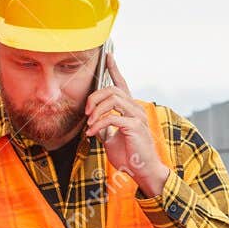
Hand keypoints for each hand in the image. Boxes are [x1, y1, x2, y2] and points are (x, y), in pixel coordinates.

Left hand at [85, 52, 168, 196]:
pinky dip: (98, 124)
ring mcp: (137, 117)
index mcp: (130, 110)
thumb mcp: (110, 139)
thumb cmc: (129, 157)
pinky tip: (91, 133)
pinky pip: (113, 118)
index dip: (115, 69)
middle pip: (113, 89)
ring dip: (96, 110)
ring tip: (89, 124)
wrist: (142, 172)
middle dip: (94, 97)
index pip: (122, 84)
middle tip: (86, 112)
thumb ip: (103, 127)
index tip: (108, 55)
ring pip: (113, 99)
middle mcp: (136, 109)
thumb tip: (92, 121)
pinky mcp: (135, 126)